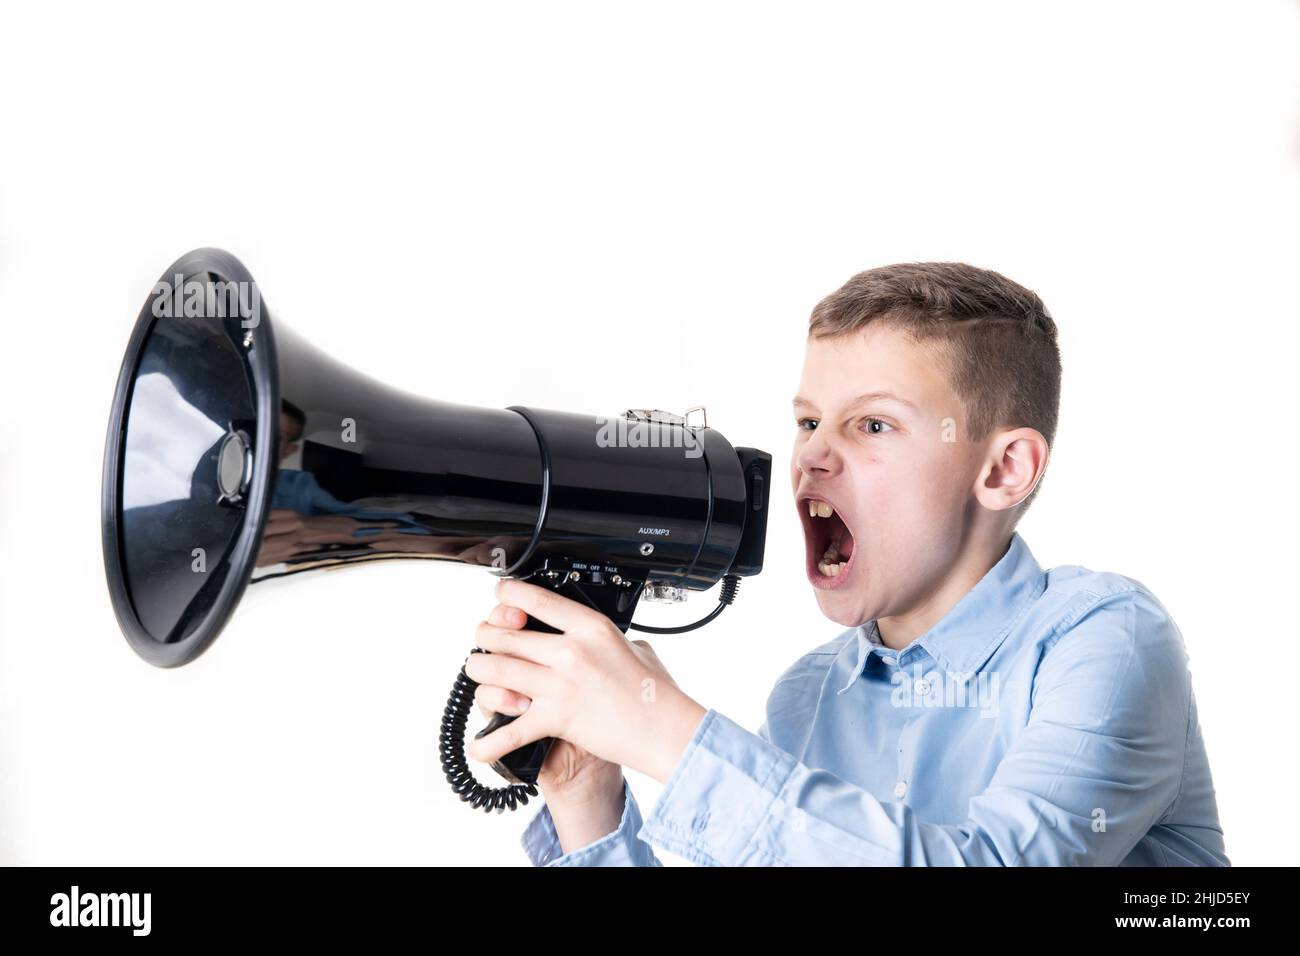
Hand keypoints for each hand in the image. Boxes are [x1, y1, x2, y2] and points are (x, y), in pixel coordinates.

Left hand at [464, 578, 708, 783]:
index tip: (501, 594)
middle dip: (486, 636)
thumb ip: (615, 640)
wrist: (665, 730)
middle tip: (484, 639)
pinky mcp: (557, 718)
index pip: (538, 600)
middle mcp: (571, 652)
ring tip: (478, 672)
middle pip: (506, 635)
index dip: (510, 593)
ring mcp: (561, 685)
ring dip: (479, 672)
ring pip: (497, 671)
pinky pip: (511, 729)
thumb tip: (608, 640)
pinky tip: (480, 745)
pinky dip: (491, 741)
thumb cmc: (656, 693)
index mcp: (591, 628)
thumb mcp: (637, 649)